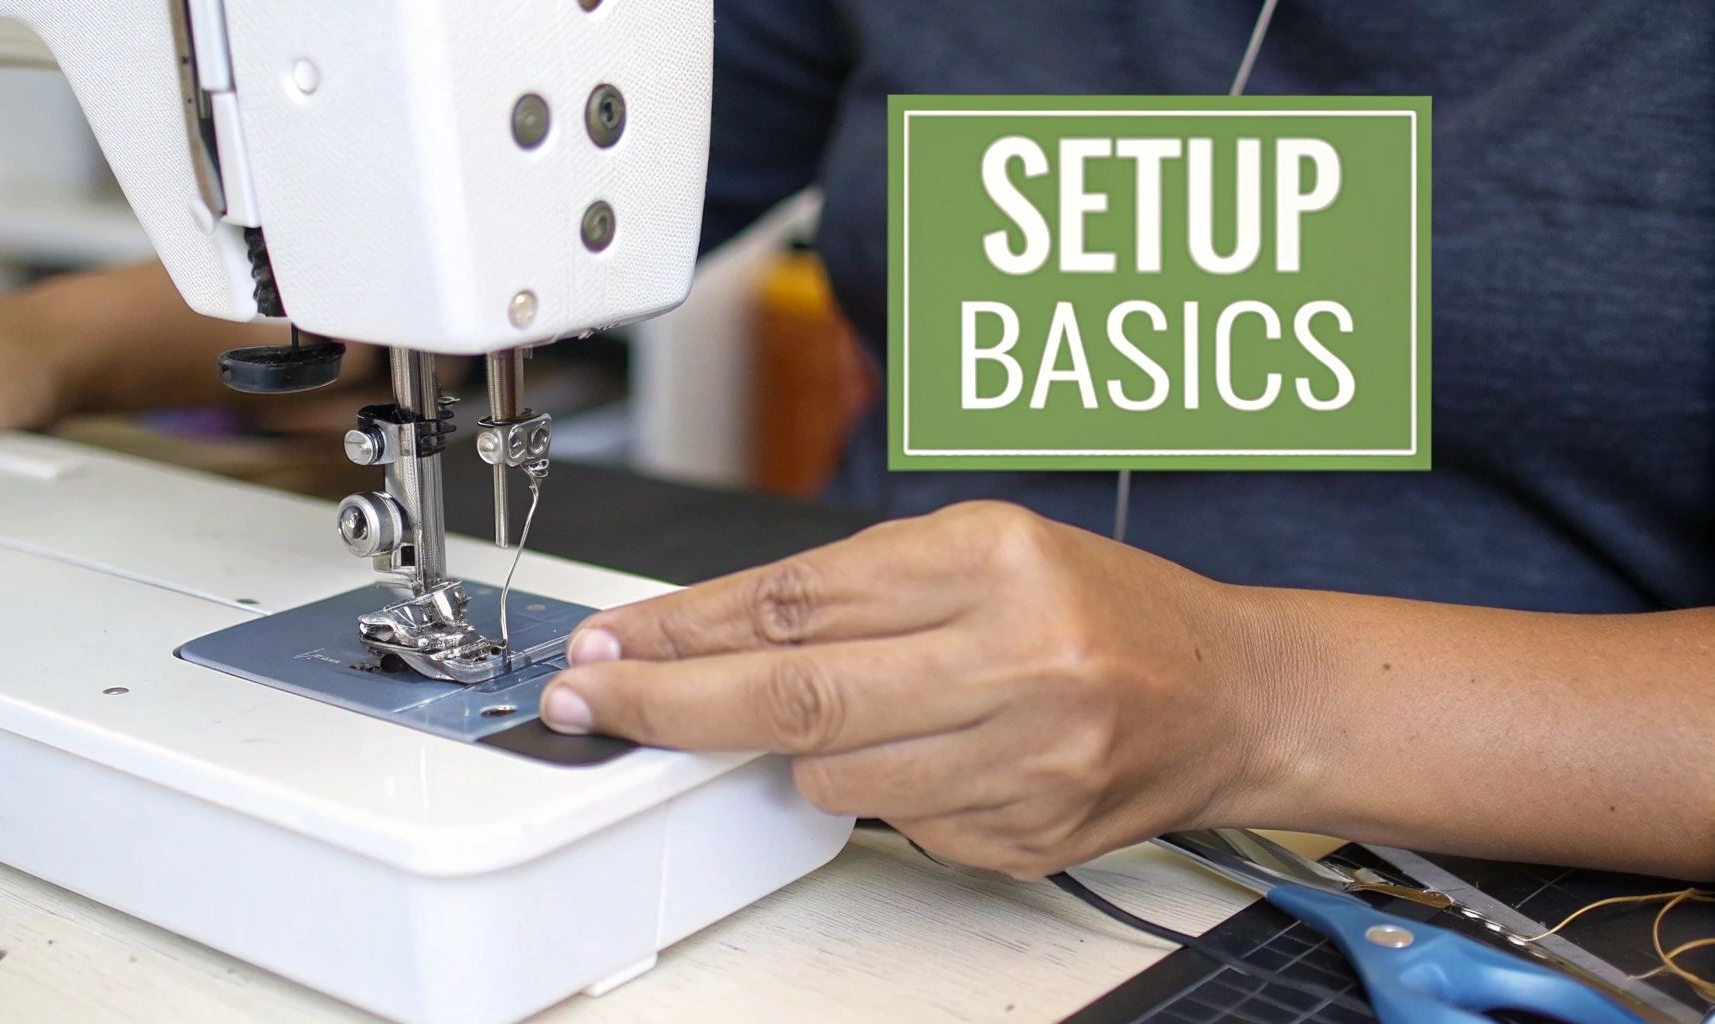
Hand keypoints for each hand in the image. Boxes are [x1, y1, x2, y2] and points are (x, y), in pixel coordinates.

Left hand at [541, 501, 1312, 878]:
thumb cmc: (1105, 608)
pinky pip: (896, 827)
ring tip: (872, 712)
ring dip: (800, 751)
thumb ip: (855, 592)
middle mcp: (1013, 662)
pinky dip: (884, 791)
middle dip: (671, 703)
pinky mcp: (1025, 838)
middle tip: (591, 704)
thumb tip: (712, 638)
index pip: (798, 598)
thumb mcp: (984, 550)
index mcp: (994, 562)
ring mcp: (1022, 763)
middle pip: (795, 694)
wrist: (1233, 695)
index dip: (684, 626)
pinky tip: (943, 754)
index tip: (612, 642)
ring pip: (832, 777)